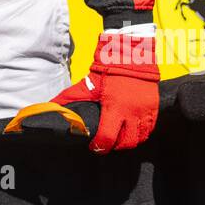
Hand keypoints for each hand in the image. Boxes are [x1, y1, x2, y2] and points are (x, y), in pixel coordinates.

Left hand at [52, 29, 159, 153]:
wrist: (132, 56)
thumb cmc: (109, 71)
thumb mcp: (88, 84)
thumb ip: (70, 97)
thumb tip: (51, 105)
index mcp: (114, 108)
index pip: (107, 138)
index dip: (100, 147)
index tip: (95, 147)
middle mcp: (131, 113)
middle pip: (126, 143)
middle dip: (115, 147)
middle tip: (107, 144)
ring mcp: (144, 112)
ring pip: (139, 139)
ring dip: (129, 143)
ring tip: (120, 139)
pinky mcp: (153, 109)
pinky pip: (149, 130)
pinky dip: (141, 134)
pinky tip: (133, 132)